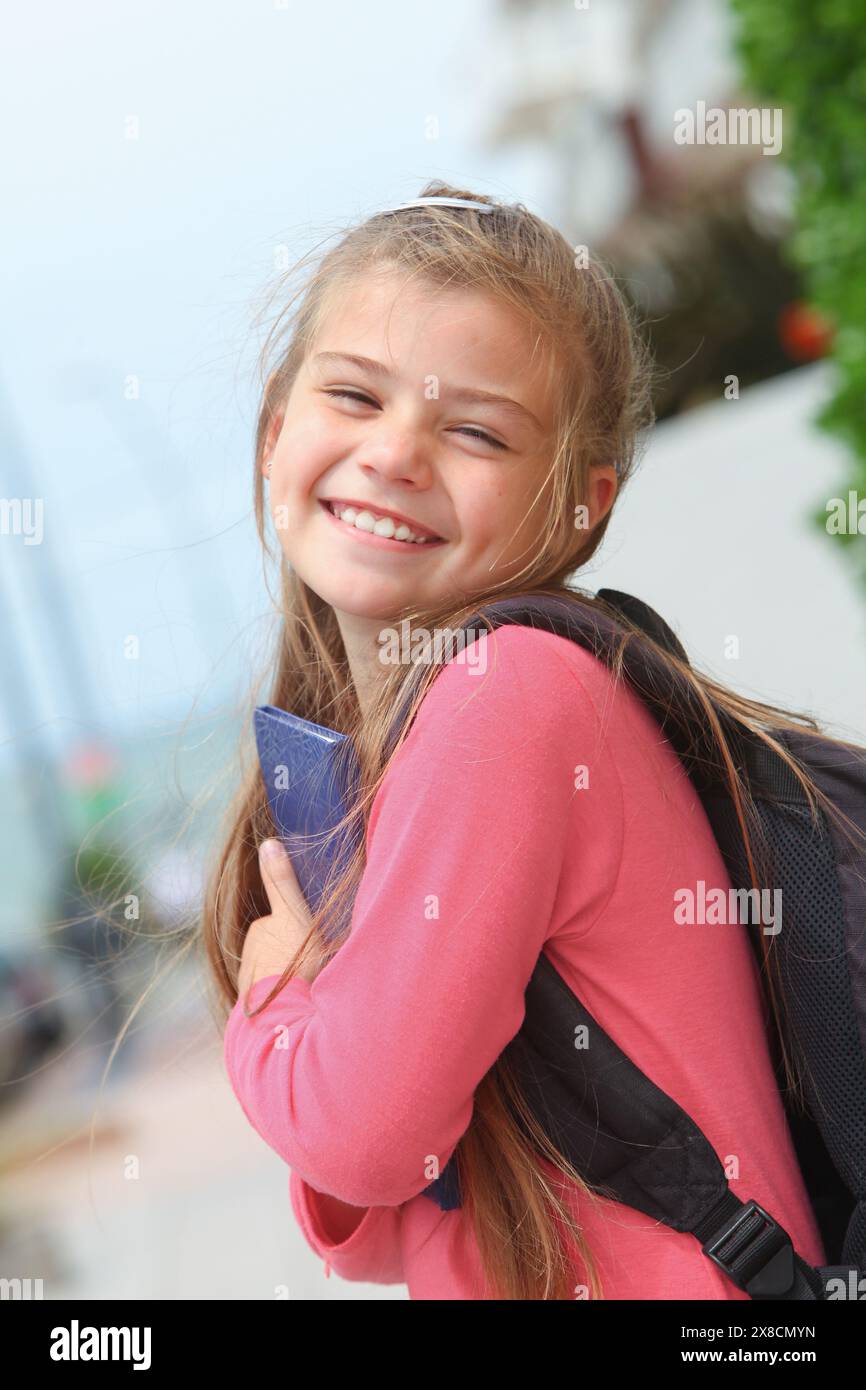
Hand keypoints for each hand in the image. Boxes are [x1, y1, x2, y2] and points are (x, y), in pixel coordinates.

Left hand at [238, 839, 328, 996]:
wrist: (281, 1012)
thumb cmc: (291, 961)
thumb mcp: (294, 915)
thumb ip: (282, 881)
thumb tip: (269, 842)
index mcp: (258, 931)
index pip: (280, 922)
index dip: (299, 927)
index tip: (315, 939)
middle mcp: (248, 954)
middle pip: (277, 946)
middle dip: (292, 951)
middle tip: (315, 962)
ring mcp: (250, 981)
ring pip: (274, 969)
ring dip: (288, 973)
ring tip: (308, 984)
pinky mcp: (254, 1006)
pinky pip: (272, 993)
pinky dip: (282, 994)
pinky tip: (297, 1000)